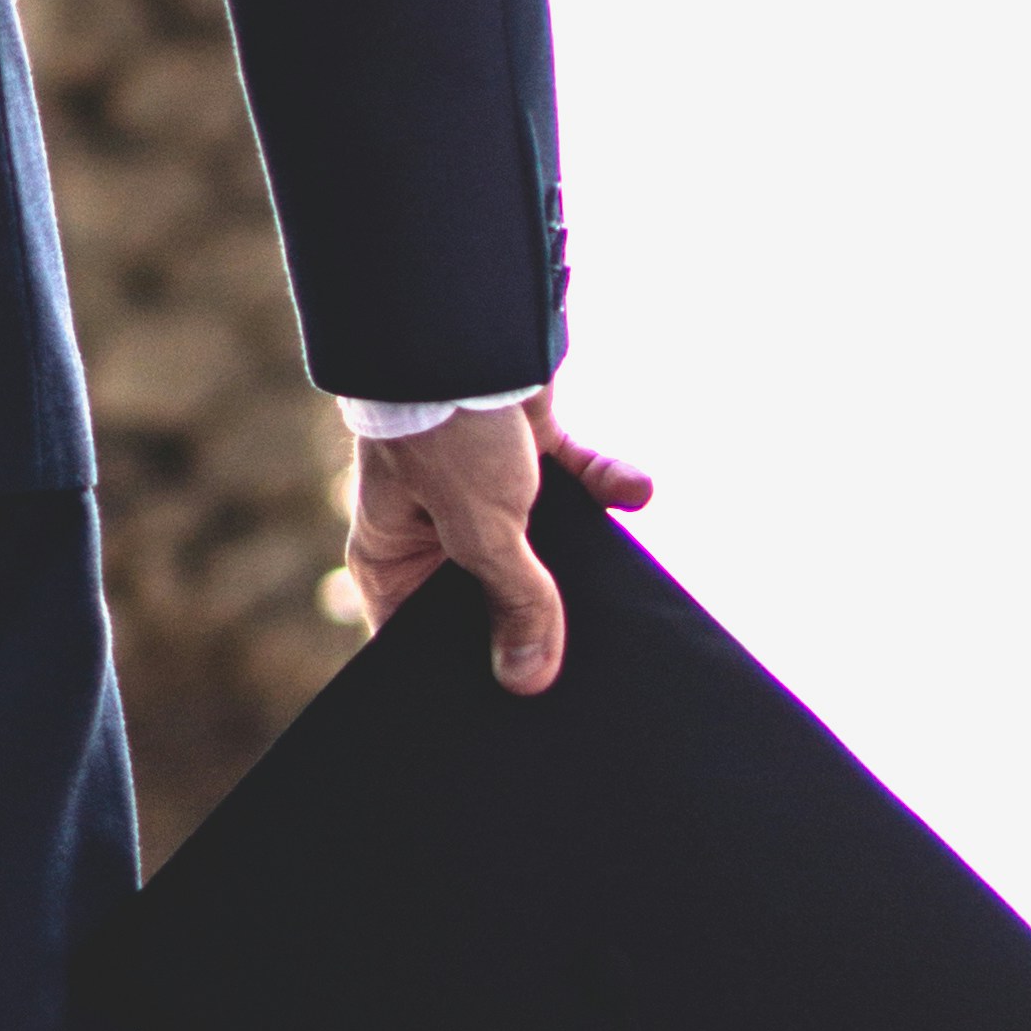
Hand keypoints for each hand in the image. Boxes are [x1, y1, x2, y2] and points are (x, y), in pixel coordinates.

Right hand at [345, 389, 655, 695]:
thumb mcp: (484, 531)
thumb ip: (515, 602)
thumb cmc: (445, 431)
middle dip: (537, 616)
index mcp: (394, 556)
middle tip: (583, 662)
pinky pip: (578, 480)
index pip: (418, 635)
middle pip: (491, 594)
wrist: (468, 322)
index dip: (462, 670)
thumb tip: (530, 681)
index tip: (509, 708)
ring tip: (623, 593)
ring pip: (542, 542)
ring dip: (584, 551)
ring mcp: (484, 486)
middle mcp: (434, 527)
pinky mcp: (529, 447)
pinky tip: (636, 491)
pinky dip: (607, 483)